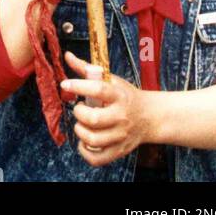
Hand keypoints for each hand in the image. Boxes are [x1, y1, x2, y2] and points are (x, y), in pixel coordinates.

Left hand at [61, 51, 150, 165]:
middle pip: (94, 119)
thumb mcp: (111, 79)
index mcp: (119, 96)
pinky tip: (84, 140)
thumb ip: (87, 69)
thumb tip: (67, 56)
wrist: (150, 117)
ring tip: (81, 124)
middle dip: (79, 113)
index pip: (99, 90)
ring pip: (93, 139)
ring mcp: (120, 136)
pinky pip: (97, 158)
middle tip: (79, 108)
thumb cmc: (126, 96)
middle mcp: (121, 117)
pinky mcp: (118, 151)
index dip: (79, 86)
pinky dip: (84, 151)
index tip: (65, 85)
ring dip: (80, 131)